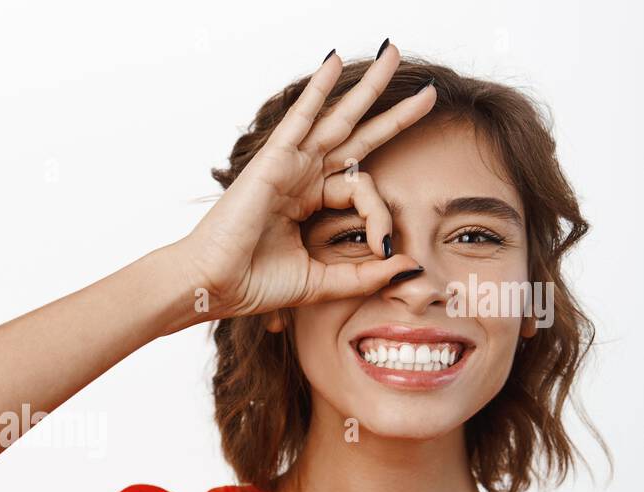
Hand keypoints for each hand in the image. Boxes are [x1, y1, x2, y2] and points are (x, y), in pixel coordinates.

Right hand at [166, 42, 434, 330]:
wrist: (214, 285)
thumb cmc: (253, 285)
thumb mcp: (321, 282)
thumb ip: (363, 275)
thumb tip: (408, 266)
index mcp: (309, 202)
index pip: (363, 191)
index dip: (381, 215)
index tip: (384, 247)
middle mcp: (302, 178)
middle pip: (358, 138)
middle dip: (394, 115)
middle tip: (428, 93)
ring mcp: (289, 165)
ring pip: (338, 119)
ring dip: (368, 88)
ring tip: (395, 54)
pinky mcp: (274, 160)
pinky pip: (301, 116)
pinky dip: (318, 88)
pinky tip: (335, 60)